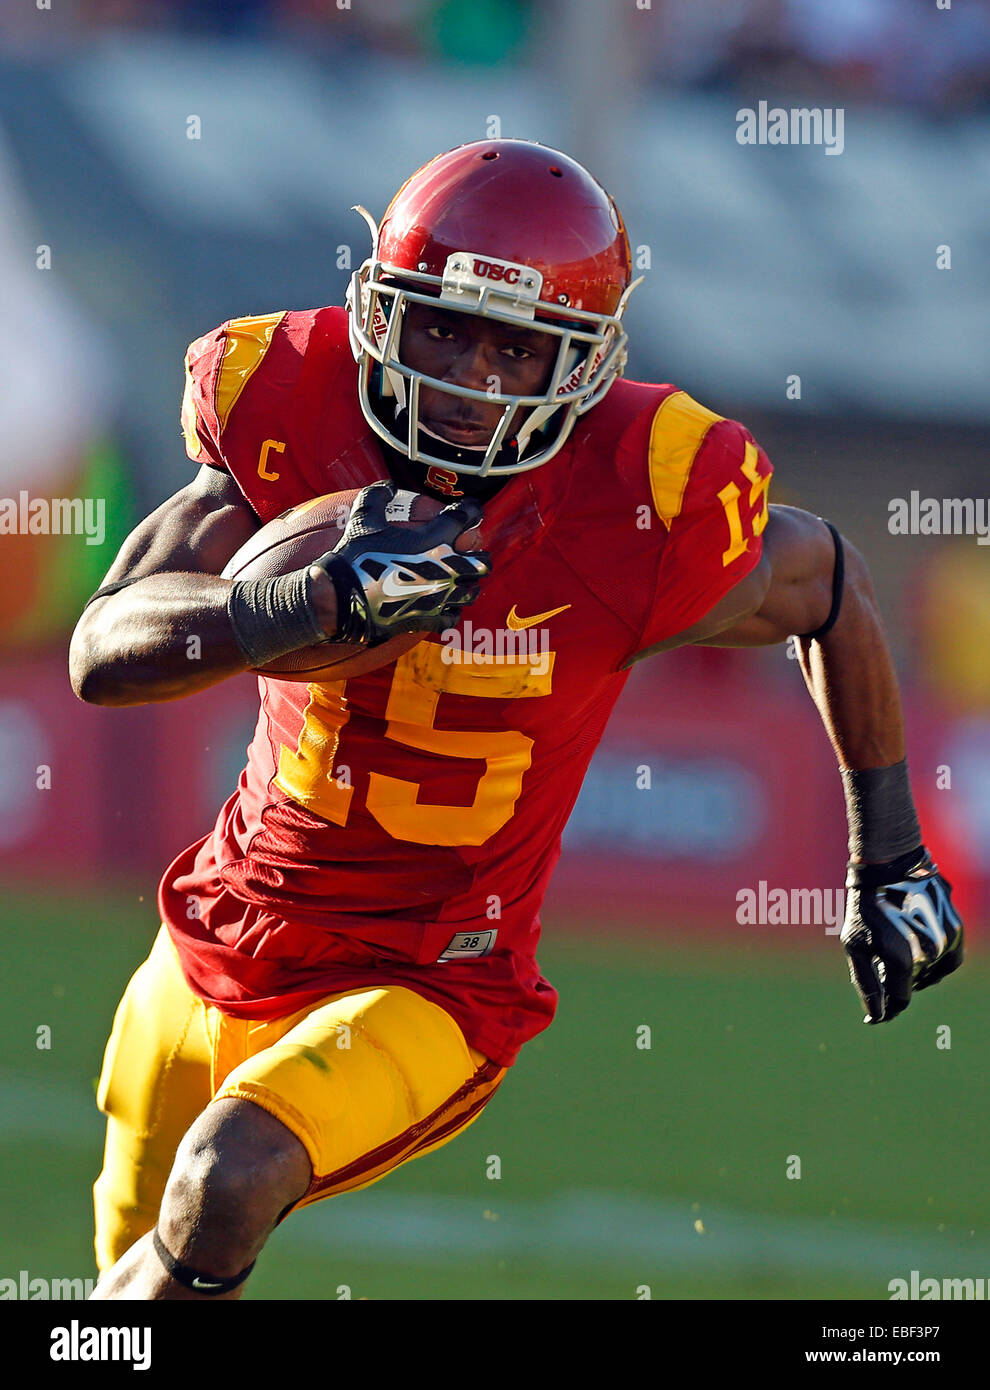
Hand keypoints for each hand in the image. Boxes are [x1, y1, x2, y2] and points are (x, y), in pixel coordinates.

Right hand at [313, 480, 490, 645]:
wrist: (343, 597)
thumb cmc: (356, 556)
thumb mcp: (363, 519)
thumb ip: (377, 497)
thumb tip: (388, 484)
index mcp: (435, 539)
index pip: (466, 517)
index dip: (472, 510)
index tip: (471, 510)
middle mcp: (447, 568)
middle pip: (483, 563)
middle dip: (479, 557)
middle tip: (470, 555)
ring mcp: (441, 596)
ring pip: (473, 592)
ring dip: (470, 586)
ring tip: (462, 583)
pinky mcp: (430, 618)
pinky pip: (453, 618)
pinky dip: (451, 612)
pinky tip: (445, 608)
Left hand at [841, 847, 963, 1023]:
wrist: (889, 866)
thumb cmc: (865, 905)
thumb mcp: (854, 944)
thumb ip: (867, 983)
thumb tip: (877, 1015)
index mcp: (902, 960)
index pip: (899, 1001)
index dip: (886, 1010)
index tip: (874, 1016)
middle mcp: (929, 953)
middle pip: (914, 987)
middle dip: (895, 984)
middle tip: (879, 968)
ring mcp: (946, 940)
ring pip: (934, 975)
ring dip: (916, 976)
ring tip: (897, 960)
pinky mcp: (956, 929)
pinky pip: (950, 960)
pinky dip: (936, 965)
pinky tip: (919, 957)